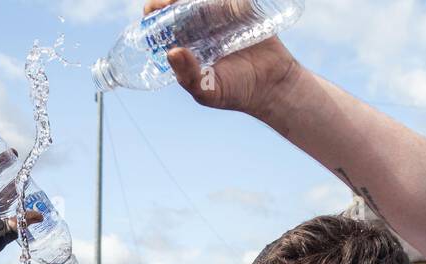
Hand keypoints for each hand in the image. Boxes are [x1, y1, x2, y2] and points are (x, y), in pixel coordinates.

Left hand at [145, 0, 297, 116]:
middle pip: (177, 5)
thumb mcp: (208, 91)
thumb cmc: (236, 92)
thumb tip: (171, 52)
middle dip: (170, 0)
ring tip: (189, 0)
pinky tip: (220, 2)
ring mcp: (218, 16)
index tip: (152, 11)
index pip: (161, 26)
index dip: (154, 15)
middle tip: (170, 1)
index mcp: (185, 47)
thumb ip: (188, 76)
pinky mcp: (239, 8)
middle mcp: (198, 29)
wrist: (273, 84)